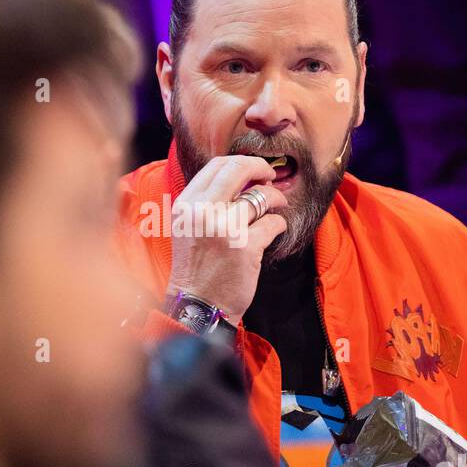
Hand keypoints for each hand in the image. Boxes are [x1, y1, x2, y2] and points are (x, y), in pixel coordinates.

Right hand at [167, 155, 286, 324]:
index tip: (254, 170)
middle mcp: (203, 212)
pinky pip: (273, 223)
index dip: (242, 162)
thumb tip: (241, 176)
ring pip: (261, 196)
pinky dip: (279, 225)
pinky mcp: (245, 247)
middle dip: (260, 169)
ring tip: (277, 206)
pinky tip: (275, 231)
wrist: (198, 304)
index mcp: (187, 204)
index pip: (217, 165)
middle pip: (238, 170)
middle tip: (270, 177)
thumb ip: (206, 201)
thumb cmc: (196, 266)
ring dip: (275, 199)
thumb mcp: (188, 227)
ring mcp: (224, 228)